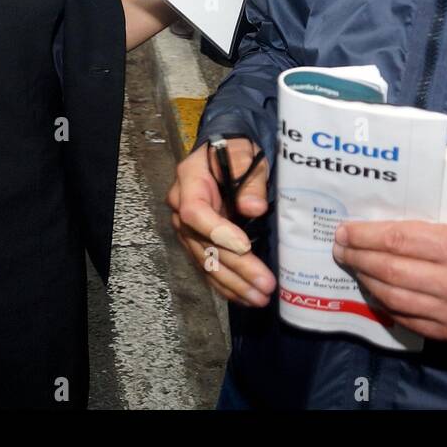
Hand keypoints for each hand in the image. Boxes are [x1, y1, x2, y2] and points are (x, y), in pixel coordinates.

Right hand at [167, 139, 275, 306]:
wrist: (224, 152)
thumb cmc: (234, 149)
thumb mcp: (245, 153)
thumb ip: (249, 178)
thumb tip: (254, 208)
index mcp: (189, 181)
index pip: (196, 213)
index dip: (218, 232)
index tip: (245, 246)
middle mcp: (182, 209)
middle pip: (204, 245)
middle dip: (237, 268)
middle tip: (265, 284)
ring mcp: (187, 229)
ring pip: (207, 262)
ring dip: (234, 284)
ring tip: (259, 298)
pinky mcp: (197, 241)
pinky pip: (209, 267)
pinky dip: (226, 284)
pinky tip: (245, 297)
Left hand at [331, 207, 446, 341]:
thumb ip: (421, 218)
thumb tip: (372, 218)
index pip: (398, 239)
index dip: (365, 236)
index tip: (345, 231)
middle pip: (391, 269)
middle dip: (359, 257)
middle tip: (341, 248)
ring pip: (393, 296)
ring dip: (366, 279)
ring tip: (353, 266)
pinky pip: (403, 317)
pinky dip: (382, 301)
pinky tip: (372, 286)